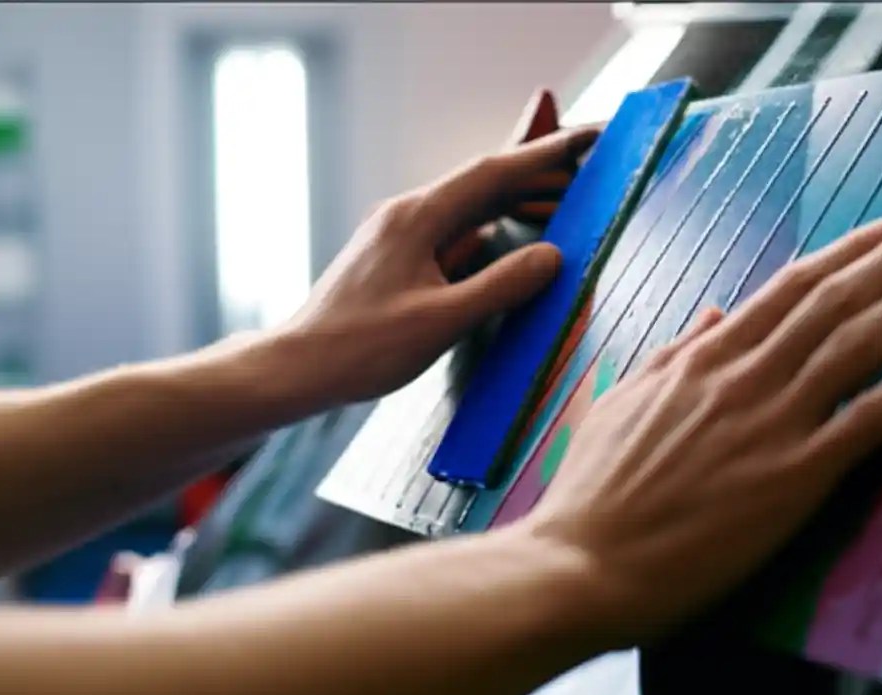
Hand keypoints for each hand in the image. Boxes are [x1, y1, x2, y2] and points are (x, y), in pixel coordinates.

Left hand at [279, 91, 599, 406]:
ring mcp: (399, 237)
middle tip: (584, 169)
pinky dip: (489, 232)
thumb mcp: (441, 322)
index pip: (491, 173)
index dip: (543, 155)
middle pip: (482, 184)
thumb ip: (501, 286)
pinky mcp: (396, 260)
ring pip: (468, 209)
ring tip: (558, 204)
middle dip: (535, 175)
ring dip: (513, 204)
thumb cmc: (360, 347)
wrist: (297, 367)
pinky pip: (453, 235)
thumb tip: (552, 257)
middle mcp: (407, 216)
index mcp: (417, 218)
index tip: (584, 139)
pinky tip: (505, 241)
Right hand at [522, 211, 881, 643]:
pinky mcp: (795, 478)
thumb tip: (711, 312)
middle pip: (833, 302)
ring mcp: (771, 424)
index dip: (845, 255)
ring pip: (857, 344)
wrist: (583, 564)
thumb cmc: (592, 493)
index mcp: (701, 359)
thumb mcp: (619, 403)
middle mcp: (743, 377)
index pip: (787, 289)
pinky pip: (869, 419)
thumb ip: (671, 354)